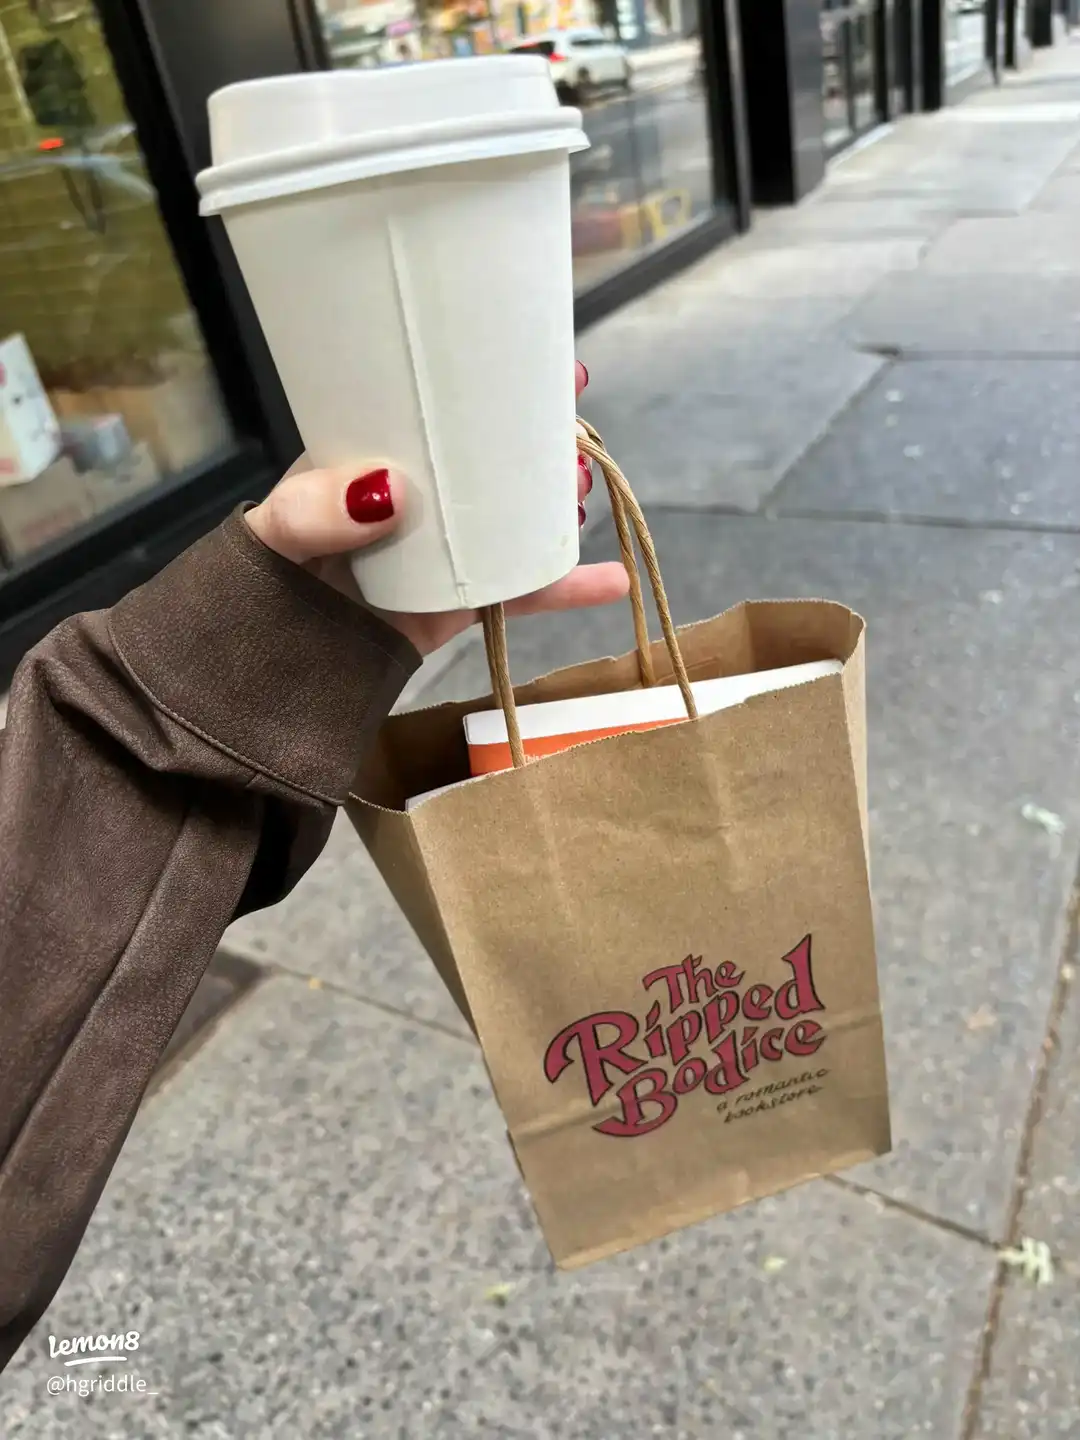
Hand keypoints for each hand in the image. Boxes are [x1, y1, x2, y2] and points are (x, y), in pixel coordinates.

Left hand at [245, 362, 627, 655]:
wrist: (259, 678)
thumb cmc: (255, 589)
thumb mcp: (270, 536)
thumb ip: (312, 510)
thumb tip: (394, 491)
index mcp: (371, 462)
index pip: (433, 408)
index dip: (488, 381)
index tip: (543, 363)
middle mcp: (416, 502)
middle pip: (488, 461)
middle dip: (539, 440)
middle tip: (574, 425)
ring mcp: (443, 555)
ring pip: (513, 521)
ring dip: (556, 503)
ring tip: (581, 488)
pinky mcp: (460, 608)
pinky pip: (519, 594)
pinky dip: (566, 589)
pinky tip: (613, 579)